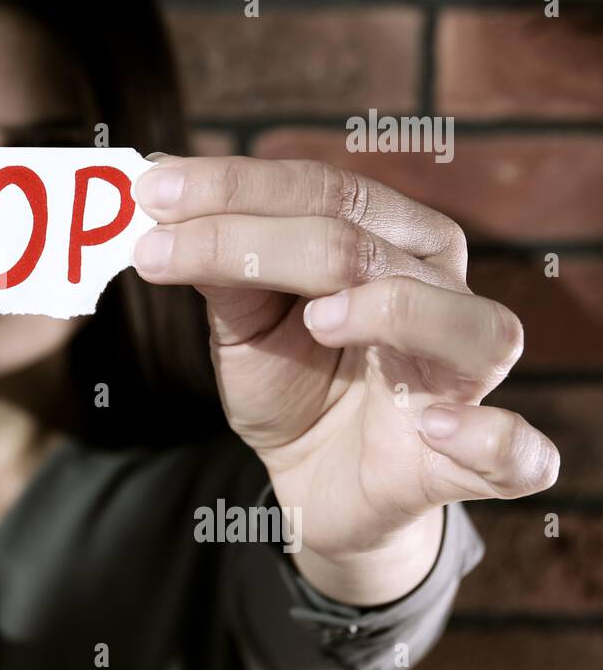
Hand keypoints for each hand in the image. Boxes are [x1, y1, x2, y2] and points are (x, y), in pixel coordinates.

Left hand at [132, 155, 559, 603]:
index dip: (234, 186)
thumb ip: (221, 267)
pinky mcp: (471, 462)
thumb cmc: (292, 383)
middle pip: (362, 246)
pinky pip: (518, 452)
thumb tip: (160, 190)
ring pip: (466, 325)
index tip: (151, 191)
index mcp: (392, 242)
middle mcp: (440, 292)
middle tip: (158, 246)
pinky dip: (492, 437)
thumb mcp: (243, 323)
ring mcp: (464, 378)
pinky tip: (435, 425)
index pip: (322, 191)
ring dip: (394, 311)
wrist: (315, 483)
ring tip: (318, 317)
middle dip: (251, 238)